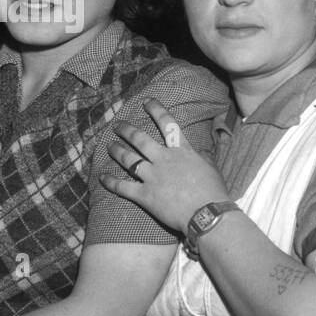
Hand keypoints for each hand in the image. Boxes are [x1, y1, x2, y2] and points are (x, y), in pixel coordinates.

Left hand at [101, 98, 229, 232]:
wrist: (206, 214)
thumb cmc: (214, 192)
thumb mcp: (212, 168)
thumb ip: (203, 157)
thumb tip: (201, 151)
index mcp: (182, 151)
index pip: (167, 124)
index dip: (156, 110)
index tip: (147, 102)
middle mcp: (163, 159)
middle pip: (140, 139)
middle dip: (127, 130)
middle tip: (118, 125)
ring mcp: (152, 176)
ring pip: (128, 159)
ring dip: (116, 150)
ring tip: (109, 145)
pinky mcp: (144, 195)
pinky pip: (122, 186)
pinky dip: (110, 182)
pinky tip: (102, 177)